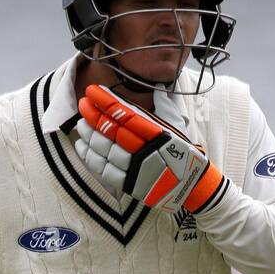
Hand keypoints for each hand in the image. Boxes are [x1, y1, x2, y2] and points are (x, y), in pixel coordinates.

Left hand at [75, 84, 224, 215]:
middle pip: (113, 131)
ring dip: (90, 136)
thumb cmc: (183, 154)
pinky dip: (92, 158)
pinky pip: (106, 171)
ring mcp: (138, 169)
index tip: (93, 91)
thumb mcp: (177, 127)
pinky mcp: (131, 185)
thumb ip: (164, 108)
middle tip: (82, 105)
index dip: (106, 101)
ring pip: (106, 150)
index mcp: (158, 133)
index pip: (126, 113)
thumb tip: (158, 88)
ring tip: (81, 124)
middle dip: (94, 116)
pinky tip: (83, 145)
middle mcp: (147, 150)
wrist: (193, 185)